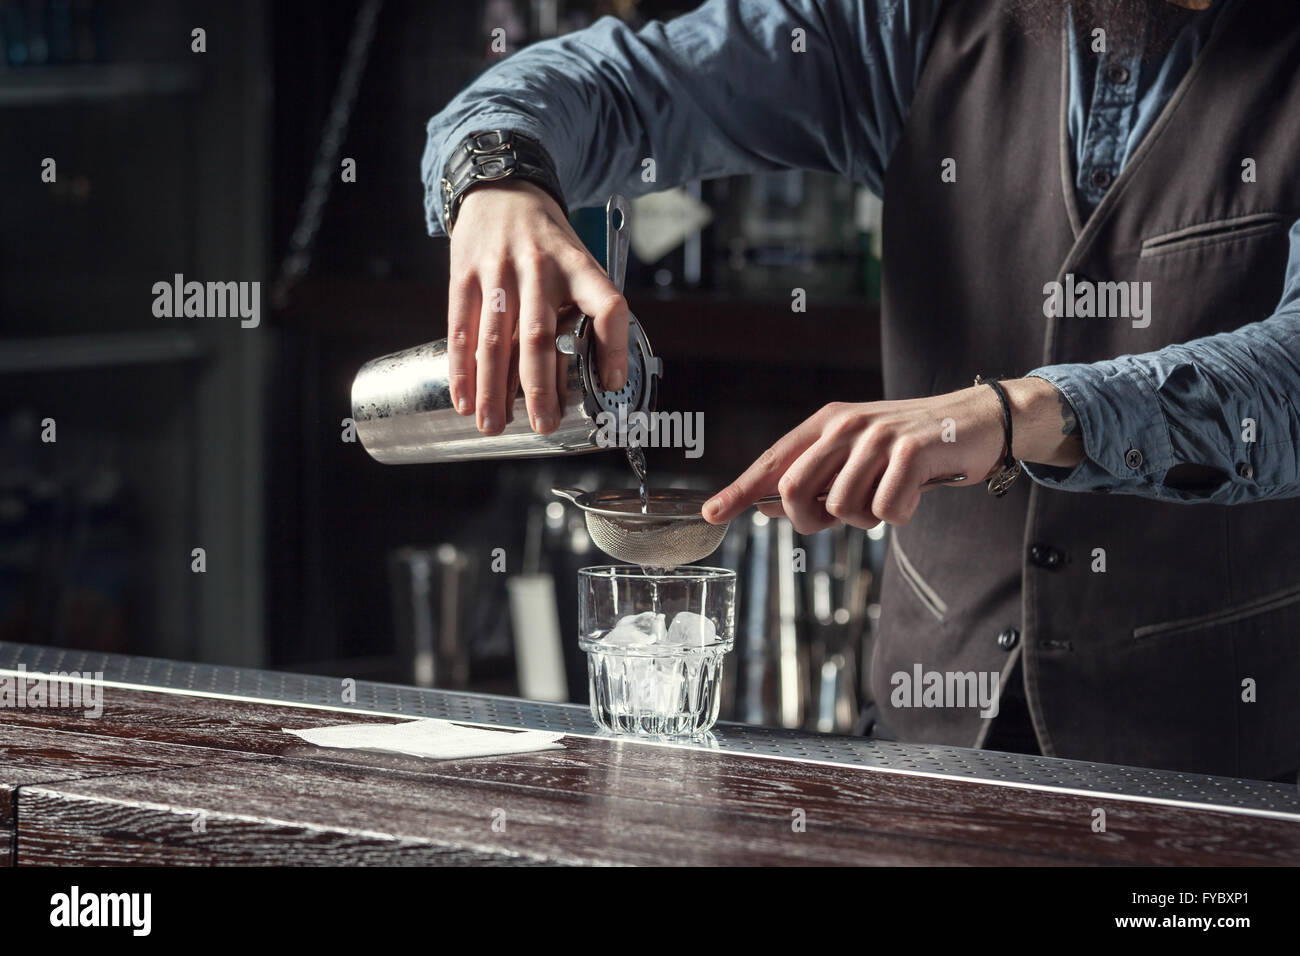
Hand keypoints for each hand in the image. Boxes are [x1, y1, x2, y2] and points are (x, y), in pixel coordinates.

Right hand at [447, 179, 630, 434]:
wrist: (501, 187)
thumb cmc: (547, 240)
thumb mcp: (578, 260)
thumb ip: (583, 308)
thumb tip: (592, 373)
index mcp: (578, 265)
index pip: (607, 304)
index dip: (613, 347)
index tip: (611, 383)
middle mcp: (538, 267)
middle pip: (538, 335)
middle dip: (539, 386)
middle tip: (543, 423)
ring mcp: (497, 271)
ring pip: (494, 339)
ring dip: (492, 388)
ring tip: (494, 424)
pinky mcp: (463, 274)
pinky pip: (460, 329)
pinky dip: (461, 369)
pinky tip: (464, 399)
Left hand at [702, 378, 1084, 532]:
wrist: (978, 422)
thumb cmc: (914, 448)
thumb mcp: (859, 457)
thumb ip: (819, 478)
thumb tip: (769, 506)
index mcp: (826, 424)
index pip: (772, 461)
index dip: (738, 490)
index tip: (712, 512)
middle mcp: (845, 425)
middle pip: (794, 491)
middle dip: (813, 520)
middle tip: (845, 517)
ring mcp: (877, 436)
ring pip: (841, 508)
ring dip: (866, 519)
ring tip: (891, 494)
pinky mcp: (910, 452)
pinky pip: (885, 512)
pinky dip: (900, 515)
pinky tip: (915, 493)